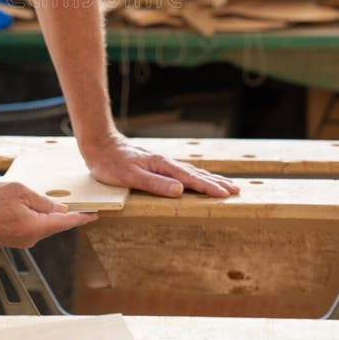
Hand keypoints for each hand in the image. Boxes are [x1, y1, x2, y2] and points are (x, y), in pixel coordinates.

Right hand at [0, 180, 96, 247]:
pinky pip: (27, 227)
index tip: (94, 216)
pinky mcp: (10, 240)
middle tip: (64, 200)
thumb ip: (42, 202)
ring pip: (39, 225)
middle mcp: (30, 239)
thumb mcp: (20, 192)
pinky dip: (29, 216)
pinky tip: (18, 206)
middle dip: (59, 213)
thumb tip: (58, 210)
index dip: (81, 218)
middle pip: (52, 224)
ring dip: (39, 213)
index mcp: (35, 227)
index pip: (65, 223)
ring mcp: (19, 242)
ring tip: (25, 198)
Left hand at [83, 134, 240, 198]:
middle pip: (197, 174)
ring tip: (226, 185)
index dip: (209, 188)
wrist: (100, 145)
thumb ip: (155, 184)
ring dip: (210, 179)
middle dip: (217, 182)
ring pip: (192, 172)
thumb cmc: (111, 163)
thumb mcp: (130, 176)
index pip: (191, 179)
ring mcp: (163, 163)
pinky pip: (184, 172)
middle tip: (237, 190)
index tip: (226, 194)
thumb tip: (180, 190)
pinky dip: (197, 177)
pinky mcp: (158, 165)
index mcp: (163, 166)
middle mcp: (166, 163)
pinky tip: (199, 180)